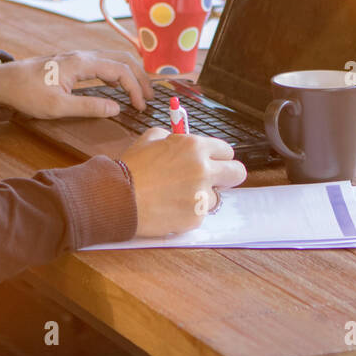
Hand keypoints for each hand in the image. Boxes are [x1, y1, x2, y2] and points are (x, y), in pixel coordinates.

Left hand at [0, 49, 155, 119]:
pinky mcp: (74, 62)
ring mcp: (79, 57)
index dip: (135, 89)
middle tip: (150, 97)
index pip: (120, 71)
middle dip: (140, 77)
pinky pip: (105, 61)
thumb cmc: (27, 94)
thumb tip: (116, 108)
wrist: (4, 82)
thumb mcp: (58, 106)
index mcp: (81, 63)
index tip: (141, 107)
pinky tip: (120, 84)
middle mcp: (83, 55)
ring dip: (131, 72)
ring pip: (115, 58)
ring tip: (141, 91)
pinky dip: (119, 71)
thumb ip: (89, 107)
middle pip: (123, 59)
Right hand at [120, 127, 246, 237]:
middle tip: (214, 180)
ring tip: (176, 197)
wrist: (117, 197)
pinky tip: (169, 208)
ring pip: (216, 197)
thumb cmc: (131, 168)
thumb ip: (173, 138)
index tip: (213, 162)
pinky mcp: (195, 217)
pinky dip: (187, 213)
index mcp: (195, 147)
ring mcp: (201, 196)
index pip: (227, 150)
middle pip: (237, 173)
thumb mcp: (151, 139)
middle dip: (228, 176)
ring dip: (201, 197)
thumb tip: (182, 141)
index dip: (218, 156)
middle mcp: (203, 170)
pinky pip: (199, 214)